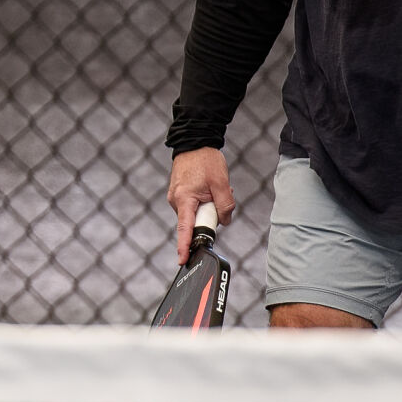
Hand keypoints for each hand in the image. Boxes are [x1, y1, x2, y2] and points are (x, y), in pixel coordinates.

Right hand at [167, 147, 235, 263]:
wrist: (194, 141)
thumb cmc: (205, 160)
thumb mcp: (221, 182)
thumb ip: (225, 205)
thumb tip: (225, 221)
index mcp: (184, 199)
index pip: (185, 229)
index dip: (184, 246)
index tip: (182, 260)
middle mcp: (176, 201)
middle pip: (194, 222)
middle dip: (210, 215)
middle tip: (220, 196)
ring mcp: (176, 197)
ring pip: (196, 213)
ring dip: (208, 206)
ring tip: (214, 187)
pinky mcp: (179, 194)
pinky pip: (193, 206)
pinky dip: (203, 201)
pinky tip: (208, 186)